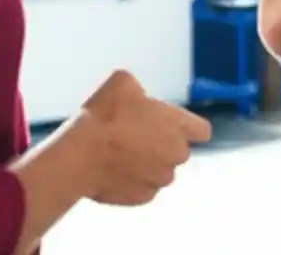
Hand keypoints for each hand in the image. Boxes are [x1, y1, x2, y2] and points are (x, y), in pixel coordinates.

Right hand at [78, 70, 212, 205]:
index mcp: (179, 126)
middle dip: (162, 145)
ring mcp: (160, 179)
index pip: (202, 131)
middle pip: (178, 151)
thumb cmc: (101, 116)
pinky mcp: (142, 197)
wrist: (78, 155)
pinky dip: (131, 182)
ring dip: (147, 165)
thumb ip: (137, 87)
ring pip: (160, 172)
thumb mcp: (121, 82)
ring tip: (119, 154)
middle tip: (135, 137)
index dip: (189, 128)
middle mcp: (176, 155)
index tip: (175, 127)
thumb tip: (133, 92)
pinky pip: (143, 189)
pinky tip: (112, 171)